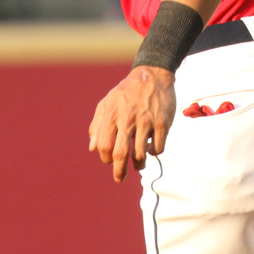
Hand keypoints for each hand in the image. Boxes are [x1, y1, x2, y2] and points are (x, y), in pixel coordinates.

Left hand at [88, 65, 176, 180]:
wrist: (151, 75)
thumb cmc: (126, 92)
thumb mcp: (106, 104)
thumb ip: (97, 126)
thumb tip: (92, 149)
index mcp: (111, 115)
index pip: (104, 145)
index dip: (106, 158)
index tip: (110, 161)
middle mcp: (128, 119)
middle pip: (120, 154)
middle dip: (119, 171)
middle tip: (119, 178)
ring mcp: (146, 122)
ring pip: (140, 154)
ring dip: (138, 164)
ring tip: (138, 165)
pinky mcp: (162, 123)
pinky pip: (157, 147)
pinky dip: (153, 152)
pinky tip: (151, 149)